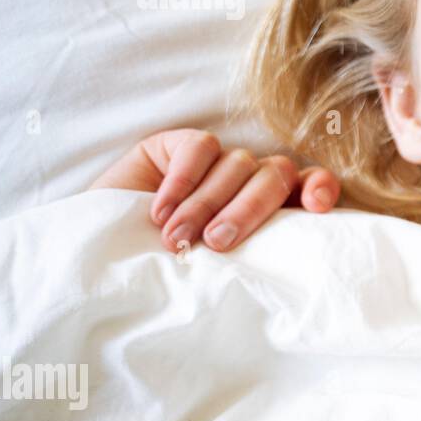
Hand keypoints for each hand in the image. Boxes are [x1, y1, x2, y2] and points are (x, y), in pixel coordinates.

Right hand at [88, 129, 340, 252]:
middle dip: (248, 211)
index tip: (316, 207)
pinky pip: (200, 149)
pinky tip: (160, 211)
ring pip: (238, 163)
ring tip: (176, 239)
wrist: (101, 258)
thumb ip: (253, 259)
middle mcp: (251, 180)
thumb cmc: (166, 273)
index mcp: (273, 210)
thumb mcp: (217, 271)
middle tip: (218, 243)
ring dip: (206, 204)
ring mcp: (218, 161)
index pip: (312, 185)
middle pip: (275, 175)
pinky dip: (184, 180)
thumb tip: (283, 276)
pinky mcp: (181, 144)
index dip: (319, 189)